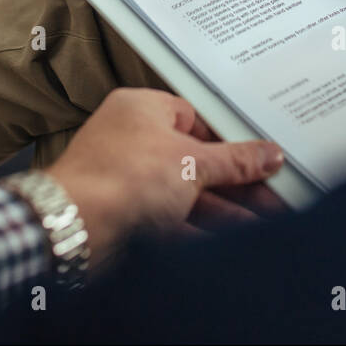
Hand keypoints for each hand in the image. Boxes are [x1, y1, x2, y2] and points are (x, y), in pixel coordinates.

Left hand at [44, 87, 285, 265]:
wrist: (75, 229)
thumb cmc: (119, 177)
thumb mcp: (193, 163)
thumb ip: (235, 161)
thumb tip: (266, 154)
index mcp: (142, 109)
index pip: (196, 118)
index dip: (231, 139)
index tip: (260, 157)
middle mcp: (131, 139)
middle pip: (194, 159)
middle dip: (235, 181)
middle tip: (270, 194)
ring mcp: (126, 178)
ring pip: (185, 191)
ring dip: (225, 207)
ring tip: (262, 219)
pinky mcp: (125, 214)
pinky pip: (172, 216)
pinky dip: (201, 226)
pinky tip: (230, 236)